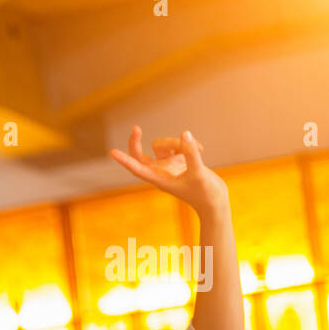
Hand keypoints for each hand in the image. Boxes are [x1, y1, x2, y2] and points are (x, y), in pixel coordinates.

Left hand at [110, 125, 227, 215]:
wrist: (216, 202)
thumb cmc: (206, 193)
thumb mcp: (198, 173)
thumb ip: (191, 153)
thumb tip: (184, 133)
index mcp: (159, 179)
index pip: (137, 169)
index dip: (125, 161)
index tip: (112, 152)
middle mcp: (160, 172)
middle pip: (140, 155)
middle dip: (137, 142)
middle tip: (136, 128)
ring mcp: (169, 166)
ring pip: (162, 145)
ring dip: (177, 142)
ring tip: (198, 150)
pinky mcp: (180, 161)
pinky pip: (179, 144)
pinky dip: (190, 144)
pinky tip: (202, 151)